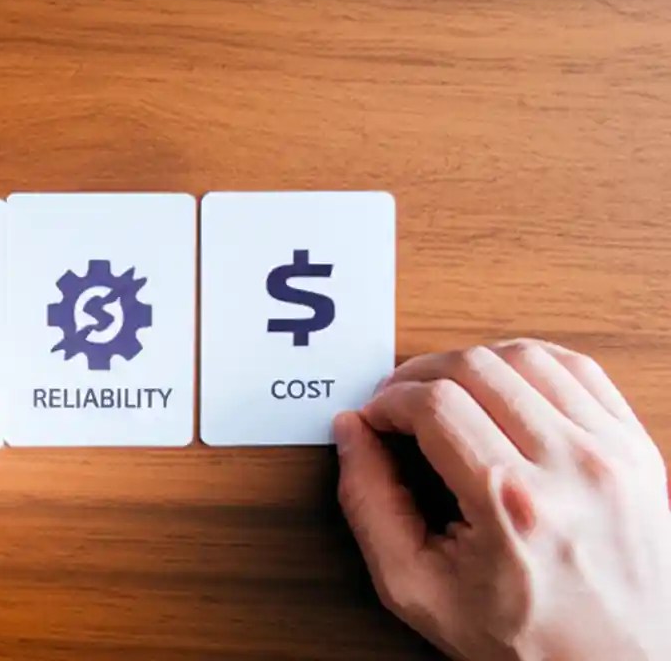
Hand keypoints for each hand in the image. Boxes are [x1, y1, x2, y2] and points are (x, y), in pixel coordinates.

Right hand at [336, 339, 670, 659]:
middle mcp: (569, 467)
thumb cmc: (526, 641)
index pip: (433, 403)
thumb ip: (369, 506)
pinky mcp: (636, 448)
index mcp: (511, 503)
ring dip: (472, 362)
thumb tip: (351, 433)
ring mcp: (611, 452)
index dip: (389, 401)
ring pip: (527, 355)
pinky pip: (579, 369)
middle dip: (420, 375)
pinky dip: (531, 362)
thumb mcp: (417, 588)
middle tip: (400, 403)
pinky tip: (504, 385)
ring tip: (448, 392)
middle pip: (475, 367)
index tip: (375, 418)